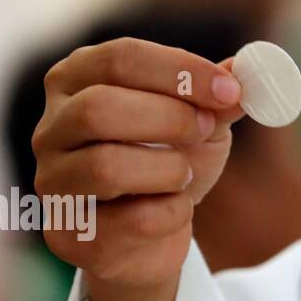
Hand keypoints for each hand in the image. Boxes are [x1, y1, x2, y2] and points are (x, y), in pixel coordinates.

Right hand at [32, 37, 244, 296]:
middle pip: (100, 108)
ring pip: (108, 166)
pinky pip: (133, 220)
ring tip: (185, 176)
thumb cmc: (167, 168)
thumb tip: (249, 71)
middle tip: (205, 130)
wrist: (152, 241)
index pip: (119, 59)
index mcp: (75, 81)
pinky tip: (174, 211)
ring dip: (169, 170)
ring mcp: (53, 183)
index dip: (180, 72)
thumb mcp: (199, 125)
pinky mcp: (70, 236)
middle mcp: (51, 128)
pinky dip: (173, 214)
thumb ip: (217, 98)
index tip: (230, 90)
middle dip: (170, 118)